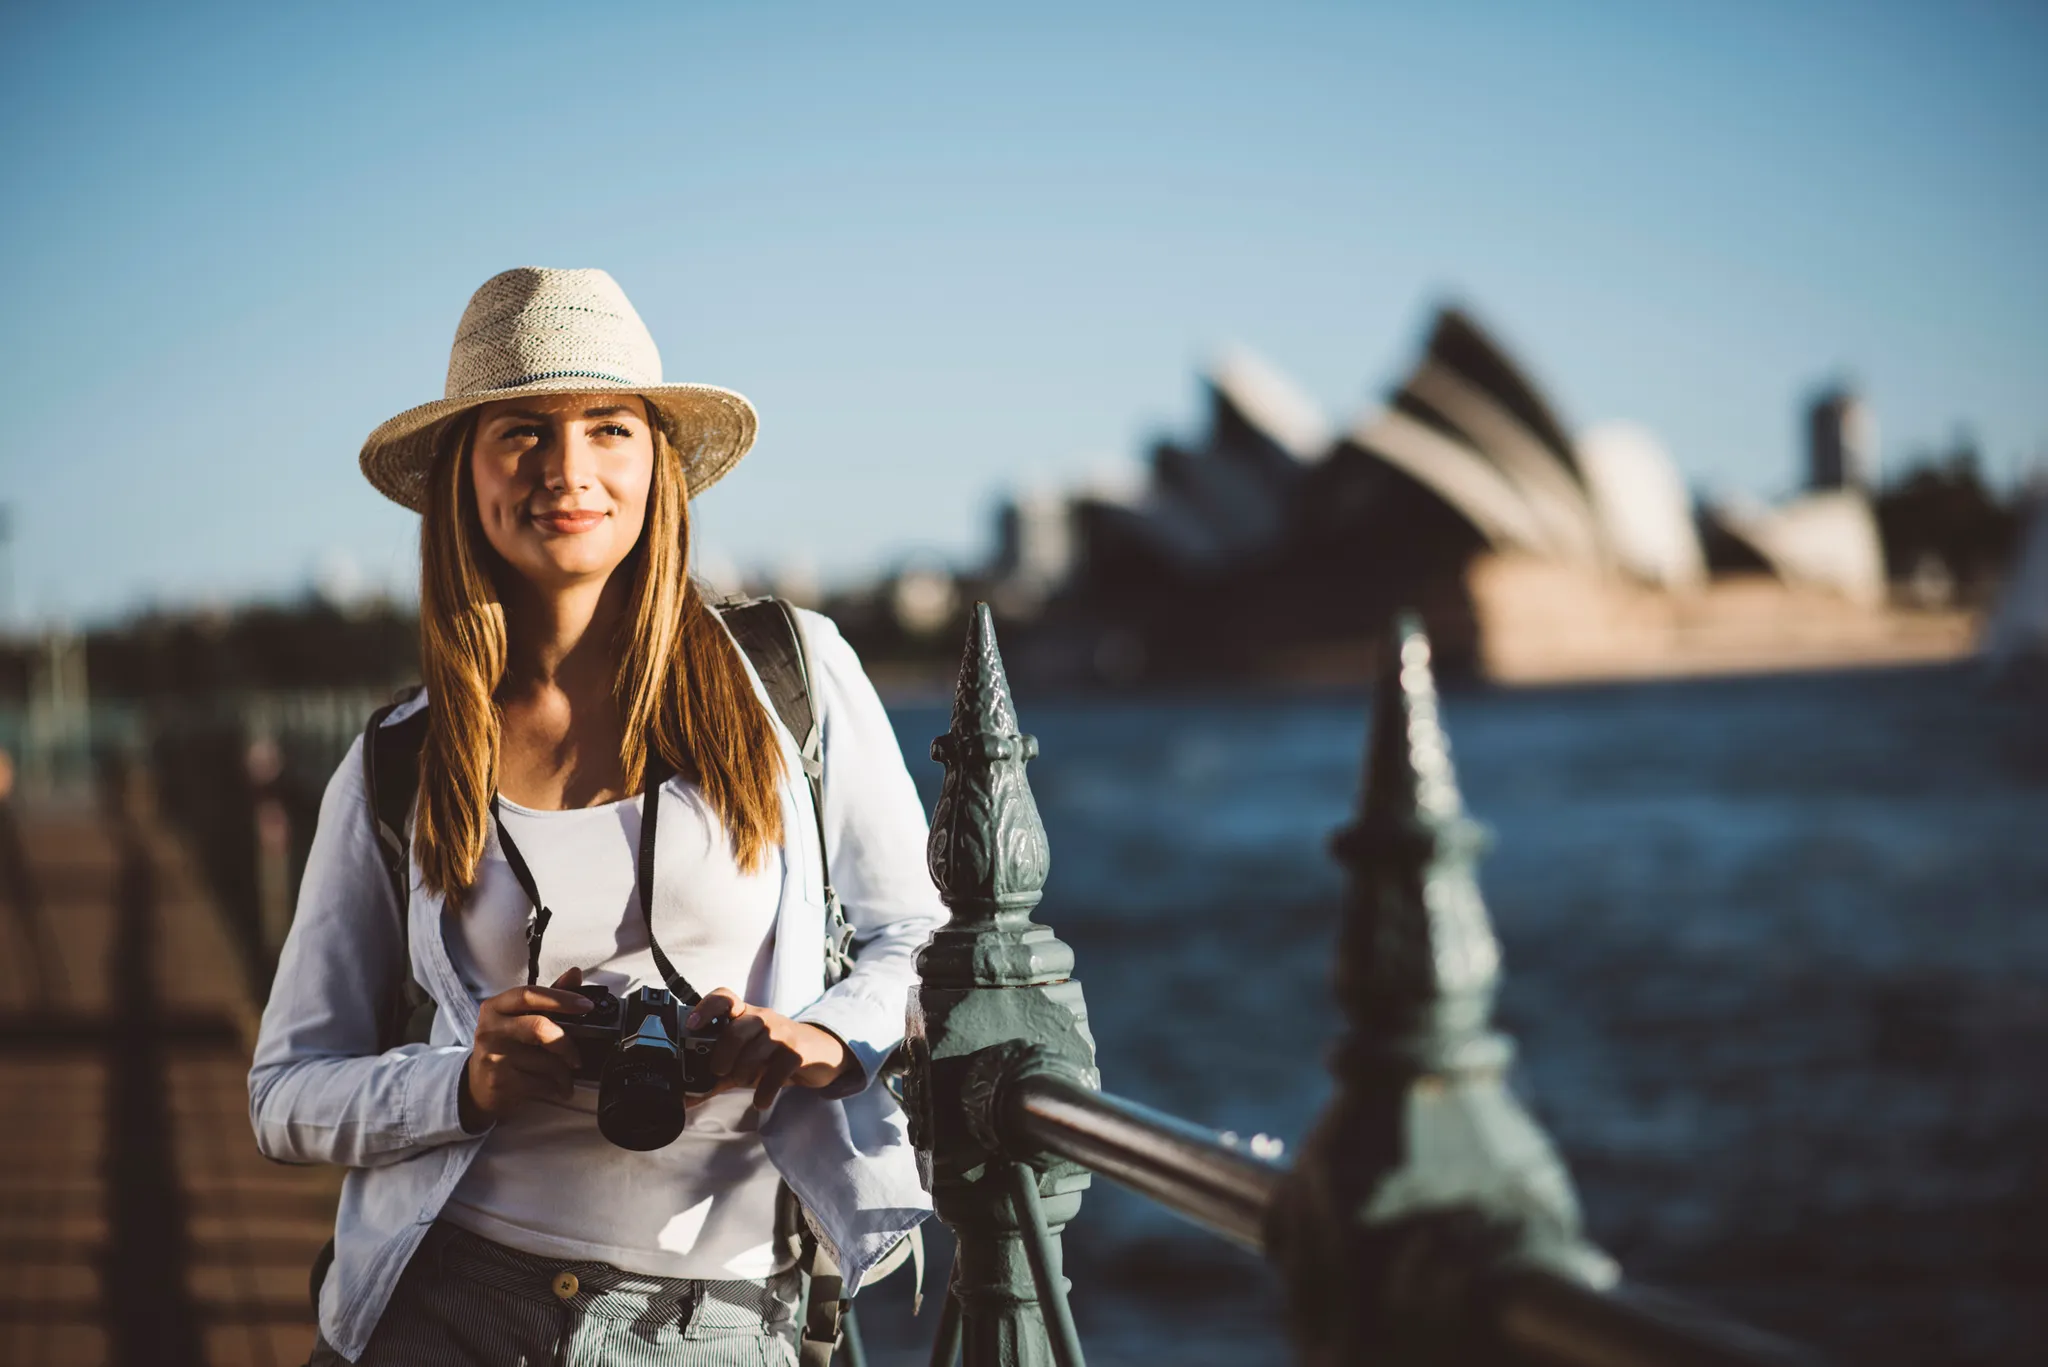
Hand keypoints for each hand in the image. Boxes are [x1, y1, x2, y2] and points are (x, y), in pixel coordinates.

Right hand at [460, 968, 590, 1131]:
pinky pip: (542, 1083)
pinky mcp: (499, 1082)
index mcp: (496, 1007)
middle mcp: (490, 1029)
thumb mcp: (523, 1018)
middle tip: (578, 1057)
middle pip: (539, 1027)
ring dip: (564, 1072)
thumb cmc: (508, 1046)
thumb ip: (550, 997)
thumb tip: (575, 973)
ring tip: (566, 1076)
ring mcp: (492, 1056)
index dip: (560, 998)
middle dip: (566, 1044)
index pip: (528, 994)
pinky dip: (556, 1088)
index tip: (586, 1005)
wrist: (478, 1086)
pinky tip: (555, 1088)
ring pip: (545, 1061)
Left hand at [690, 987, 852, 1110]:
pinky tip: (760, 1100)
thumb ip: (715, 1079)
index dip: (706, 1008)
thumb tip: (682, 1100)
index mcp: (744, 1014)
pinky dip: (764, 1090)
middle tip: (718, 1072)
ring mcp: (782, 1033)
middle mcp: (762, 1018)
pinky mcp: (797, 1052)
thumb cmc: (772, 1054)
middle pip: (737, 1029)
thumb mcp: (743, 1061)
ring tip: (743, 1083)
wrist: (818, 1052)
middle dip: (724, 1054)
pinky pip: (776, 1071)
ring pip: (756, 1049)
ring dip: (744, 1073)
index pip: (724, 998)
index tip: (692, 1025)